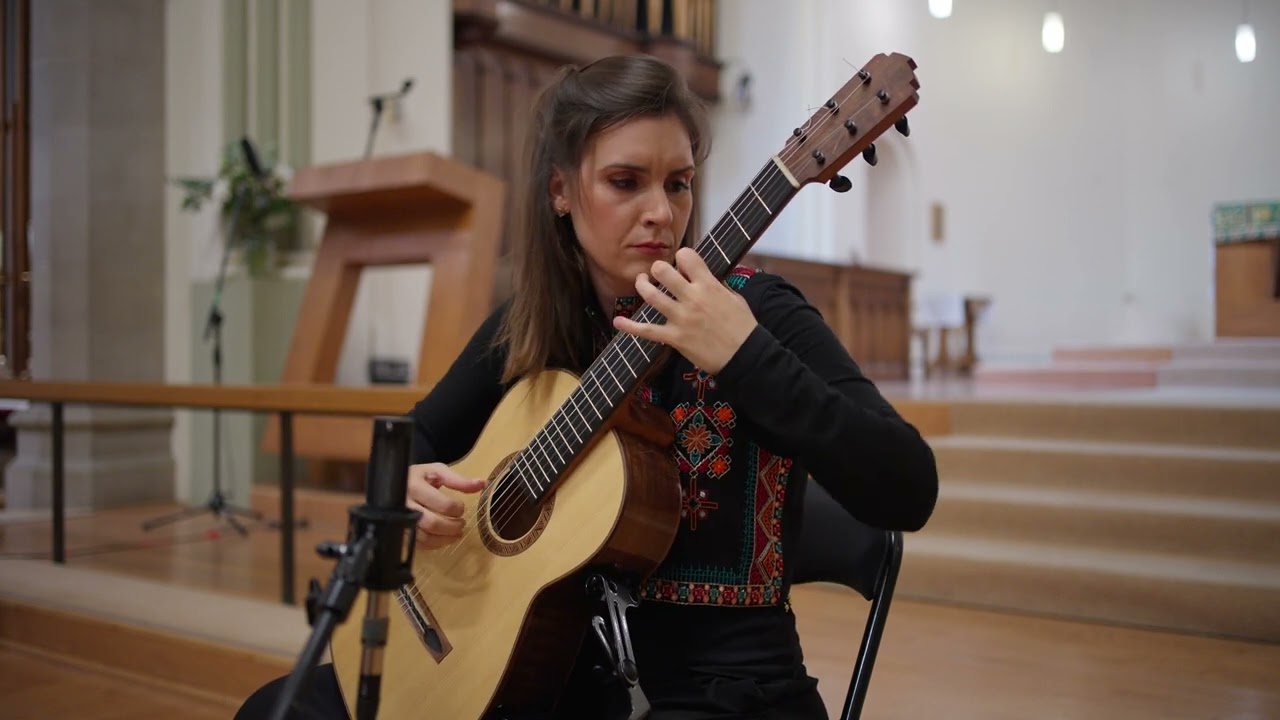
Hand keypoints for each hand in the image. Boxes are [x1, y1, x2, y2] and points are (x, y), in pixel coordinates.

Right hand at [406, 462, 485, 548]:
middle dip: (452, 527)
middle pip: (432, 524)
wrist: (389, 484)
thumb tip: (482, 484)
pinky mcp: (398, 532)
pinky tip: (442, 539)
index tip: (461, 508)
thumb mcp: (436, 472)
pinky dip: (434, 544)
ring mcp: (398, 520)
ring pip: (424, 537)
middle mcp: (404, 504)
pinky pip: (417, 544)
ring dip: (445, 539)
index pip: (443, 504)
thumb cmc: (417, 477)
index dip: (457, 509)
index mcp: (415, 486)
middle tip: (462, 524)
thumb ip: (458, 480)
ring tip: (456, 534)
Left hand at [613, 247, 757, 374]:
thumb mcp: (735, 298)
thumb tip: (706, 279)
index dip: (682, 256)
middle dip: (658, 268)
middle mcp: (692, 298)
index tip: (682, 263)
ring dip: (642, 285)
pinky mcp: (674, 338)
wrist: (745, 356)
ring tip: (641, 282)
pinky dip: (630, 327)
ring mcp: (681, 318)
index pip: (687, 257)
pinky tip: (618, 322)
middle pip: (664, 271)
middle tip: (657, 272)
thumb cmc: (743, 327)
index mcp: (709, 285)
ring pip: (652, 296)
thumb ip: (717, 286)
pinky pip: (647, 331)